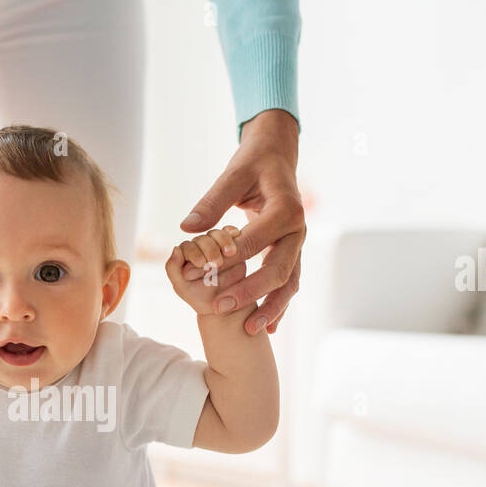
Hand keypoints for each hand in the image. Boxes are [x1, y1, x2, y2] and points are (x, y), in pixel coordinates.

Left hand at [165, 225, 245, 315]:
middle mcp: (200, 248)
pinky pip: (232, 233)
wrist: (226, 306)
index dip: (193, 252)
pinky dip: (233, 232)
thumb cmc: (201, 298)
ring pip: (217, 234)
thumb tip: (175, 248)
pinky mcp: (233, 245)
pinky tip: (237, 234)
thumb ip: (173, 269)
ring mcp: (217, 245)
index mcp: (185, 256)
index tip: (201, 264)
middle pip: (202, 239)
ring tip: (230, 252)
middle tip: (216, 263)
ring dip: (223, 240)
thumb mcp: (183, 287)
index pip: (187, 247)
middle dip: (209, 248)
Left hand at [178, 109, 303, 334]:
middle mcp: (298, 229)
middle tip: (220, 307)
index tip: (200, 275)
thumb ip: (211, 202)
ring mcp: (298, 244)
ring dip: (271, 308)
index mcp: (286, 209)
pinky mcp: (293, 252)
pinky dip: (279, 305)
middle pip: (278, 269)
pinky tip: (268, 328)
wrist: (278, 157)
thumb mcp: (233, 175)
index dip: (227, 259)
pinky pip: (289, 283)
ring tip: (250, 329)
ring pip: (289, 282)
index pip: (255, 241)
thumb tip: (187, 227)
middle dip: (250, 291)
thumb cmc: (254, 164)